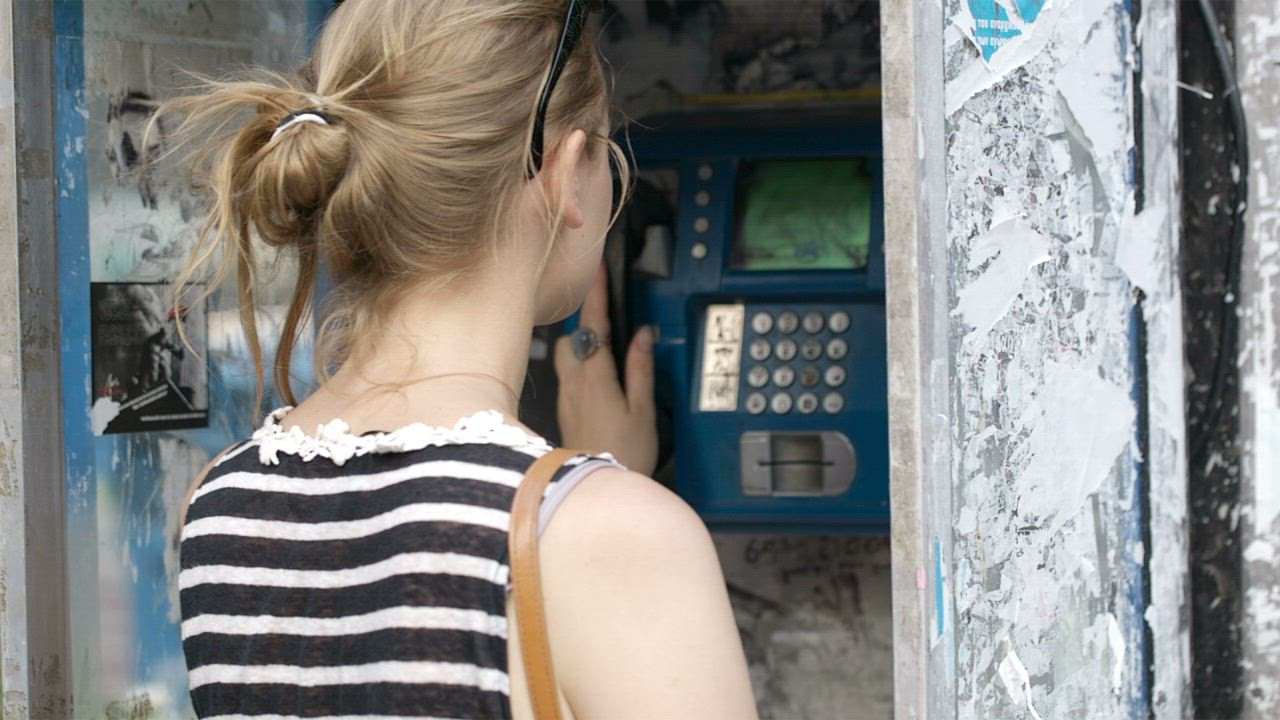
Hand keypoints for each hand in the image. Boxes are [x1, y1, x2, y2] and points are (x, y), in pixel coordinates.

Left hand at [554, 263, 657, 475]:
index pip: (594, 324)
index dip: (597, 295)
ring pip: (568, 356)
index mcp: (595, 377)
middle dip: (587, 322)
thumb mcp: (644, 411)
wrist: (592, 486)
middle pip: (573, 337)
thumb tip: (643, 335)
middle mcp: (574, 383)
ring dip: (583, 345)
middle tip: (607, 311)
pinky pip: (570, 377)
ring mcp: (566, 397)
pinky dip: (583, 367)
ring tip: (607, 346)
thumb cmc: (624, 453)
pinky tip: (601, 379)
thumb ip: (641, 369)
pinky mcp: (566, 410)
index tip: (599, 270)